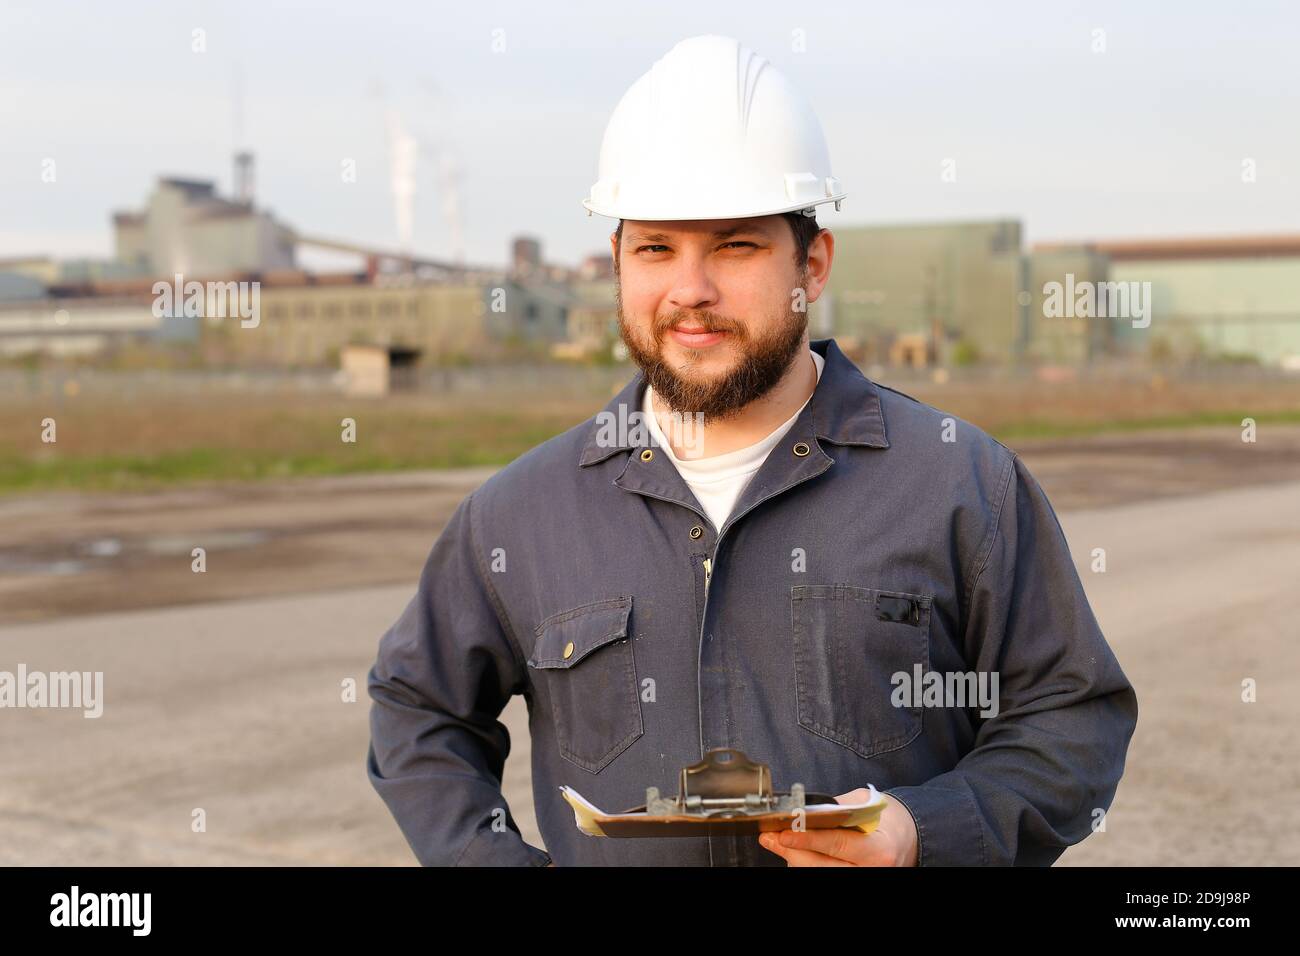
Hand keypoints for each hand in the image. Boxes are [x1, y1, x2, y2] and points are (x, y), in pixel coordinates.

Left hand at [758, 789, 917, 866]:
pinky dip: (806, 864)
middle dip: (791, 851)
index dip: (806, 840)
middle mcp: (870, 871)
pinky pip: (821, 874)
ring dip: (795, 858)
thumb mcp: (866, 803)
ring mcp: (862, 879)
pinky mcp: (853, 880)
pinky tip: (797, 852)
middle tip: (770, 837)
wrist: (906, 839)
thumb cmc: (886, 818)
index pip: (836, 845)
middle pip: (820, 866)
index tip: (783, 834)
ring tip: (781, 842)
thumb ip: (838, 807)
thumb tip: (806, 810)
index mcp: (878, 850)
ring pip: (816, 873)